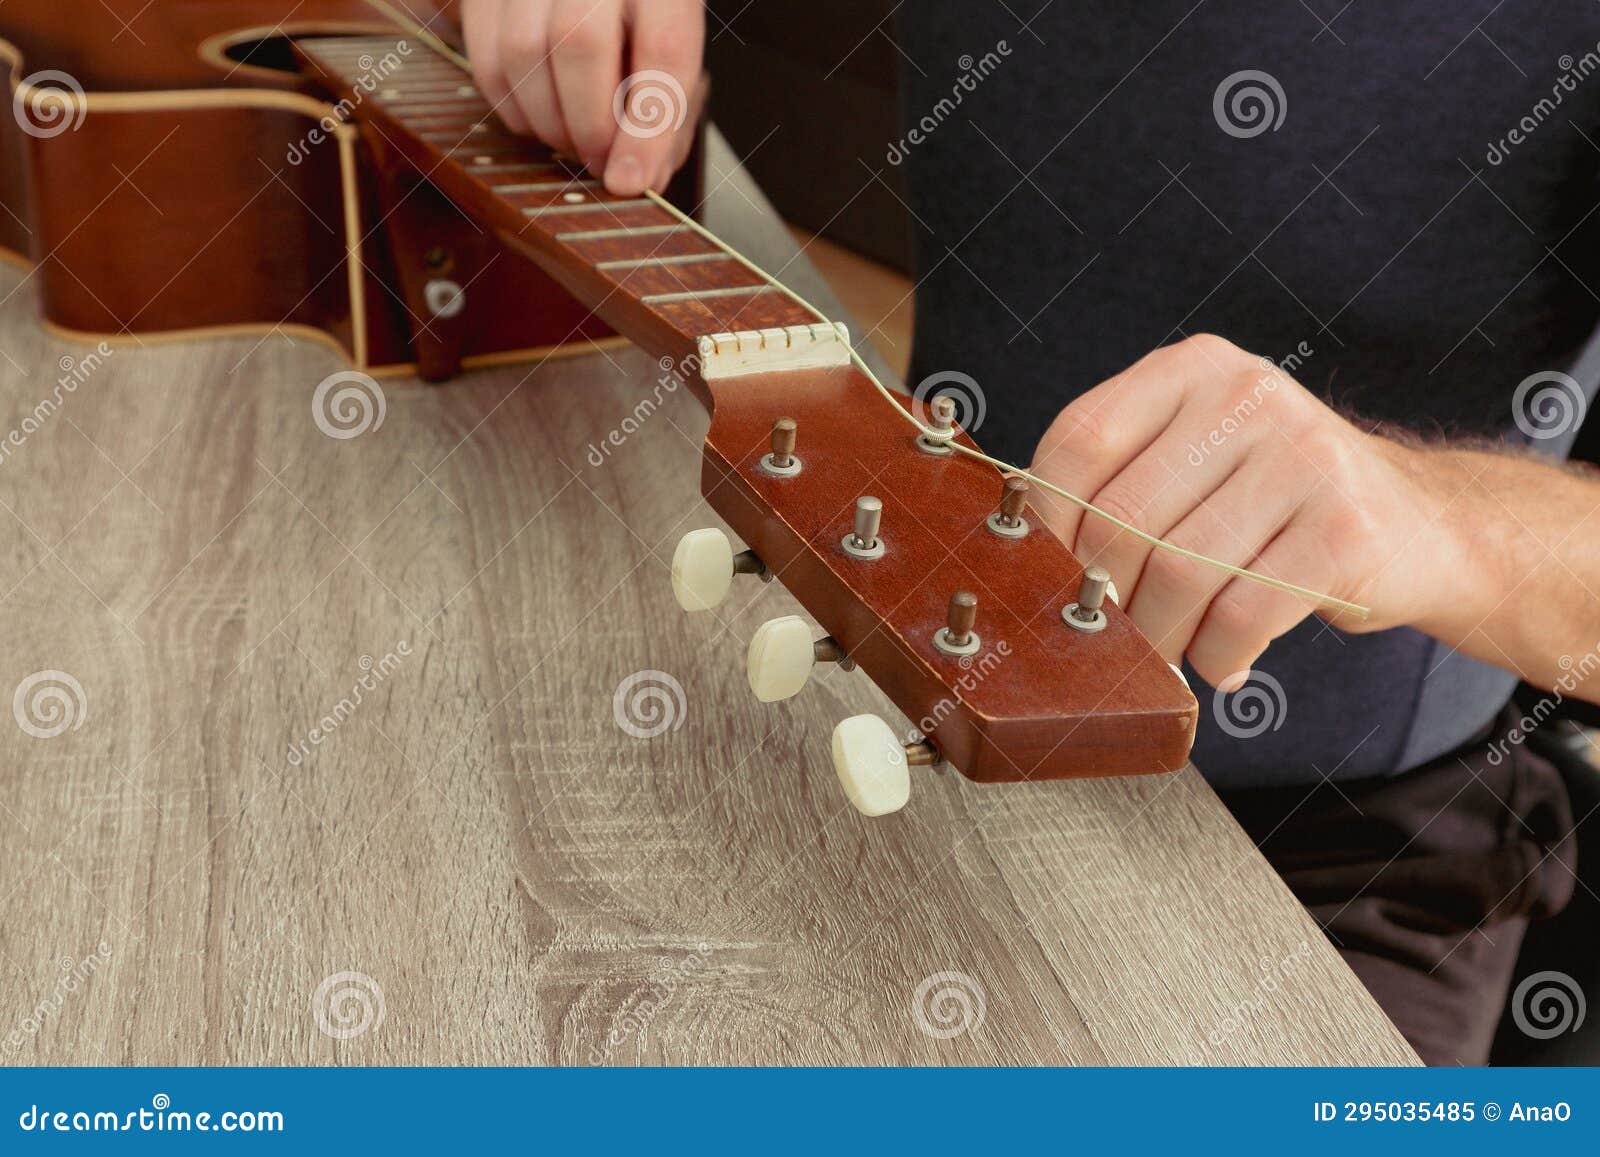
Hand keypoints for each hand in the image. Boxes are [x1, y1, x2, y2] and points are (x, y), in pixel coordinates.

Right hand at [460, 0, 704, 194]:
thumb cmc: (641, 20)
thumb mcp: (672, 58)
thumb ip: (666, 116)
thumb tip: (636, 178)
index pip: (664, 48)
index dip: (646, 127)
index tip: (629, 180)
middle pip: (581, 42)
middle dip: (589, 124)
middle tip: (598, 162)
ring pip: (524, 51)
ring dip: (548, 120)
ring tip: (571, 139)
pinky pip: (488, 61)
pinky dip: (514, 109)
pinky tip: (540, 117)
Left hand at [1027, 334, 1478, 690]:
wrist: (1423, 524)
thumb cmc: (1276, 504)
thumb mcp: (1198, 459)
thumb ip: (1121, 484)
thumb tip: (1032, 566)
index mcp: (1192, 369)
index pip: (1079, 441)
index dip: (1048, 524)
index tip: (1048, 575)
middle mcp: (1248, 395)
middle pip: (1124, 520)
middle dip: (1108, 598)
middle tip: (1117, 634)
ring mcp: (1305, 455)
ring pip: (1180, 574)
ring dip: (1163, 637)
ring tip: (1174, 651)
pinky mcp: (1346, 528)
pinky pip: (1240, 614)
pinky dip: (1217, 655)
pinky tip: (1225, 660)